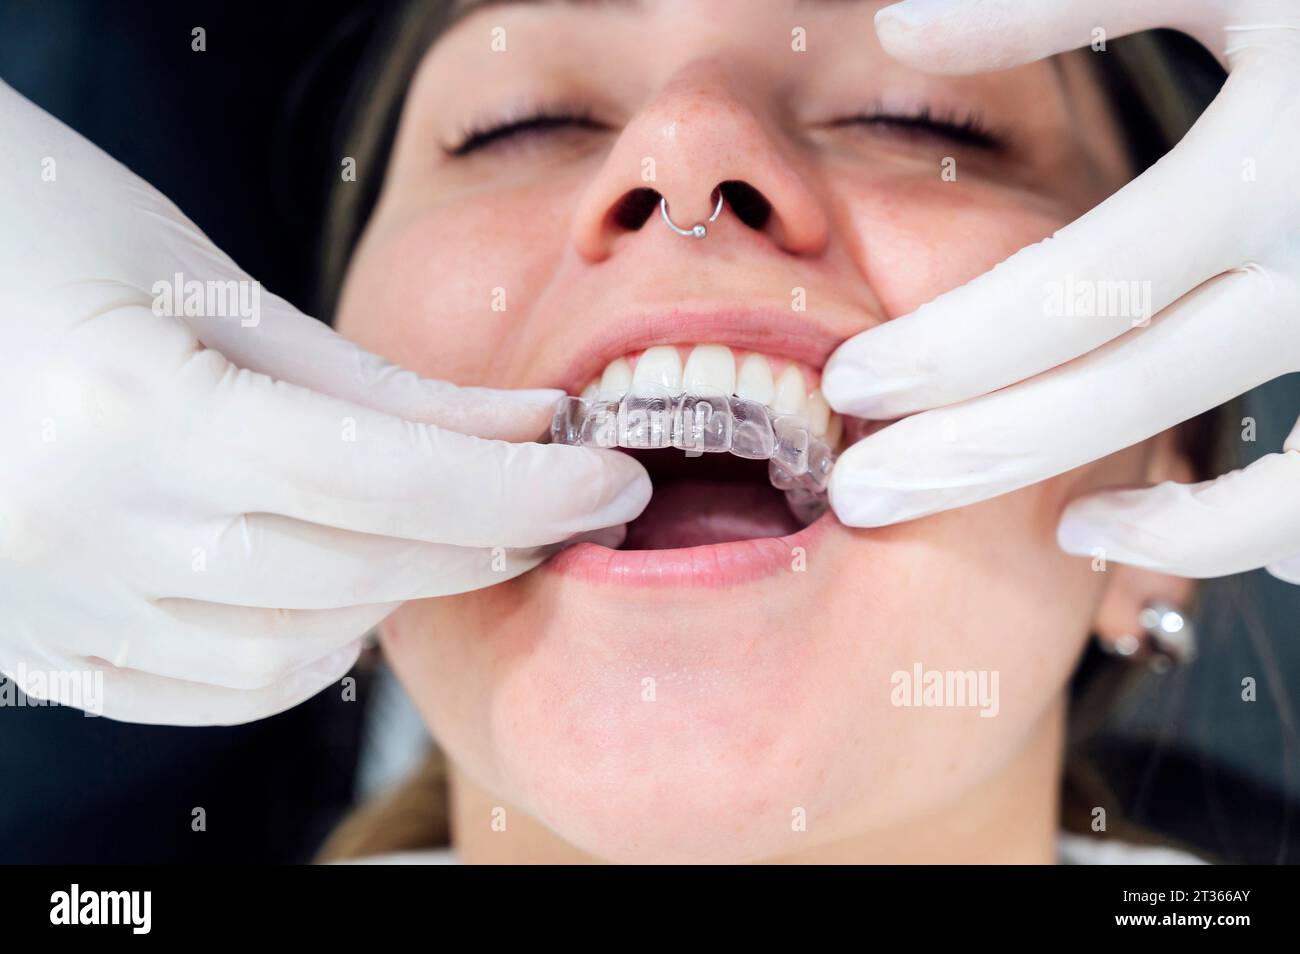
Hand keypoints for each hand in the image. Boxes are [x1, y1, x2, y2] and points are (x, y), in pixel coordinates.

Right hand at [0, 82, 649, 724]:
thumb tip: (533, 432)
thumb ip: (384, 389)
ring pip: (299, 652)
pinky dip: (312, 648)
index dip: (525, 489)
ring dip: (401, 593)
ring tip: (440, 527)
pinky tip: (346, 589)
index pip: (387, 483)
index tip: (613, 477)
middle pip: (358, 570)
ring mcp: (53, 606)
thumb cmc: (55, 244)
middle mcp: (83, 530)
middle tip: (559, 495)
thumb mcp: (223, 295)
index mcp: (130, 412)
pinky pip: (219, 692)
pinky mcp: (42, 645)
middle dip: (487, 537)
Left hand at [822, 0, 1299, 580]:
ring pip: (1222, 466)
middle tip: (856, 494)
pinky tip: (1129, 538)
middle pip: (1119, 394)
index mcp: (1267, 165)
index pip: (1072, 289)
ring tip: (1000, 526)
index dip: (949, 350)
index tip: (849, 384)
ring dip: (1103, 518)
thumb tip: (897, 28)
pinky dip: (1240, 534)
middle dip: (973, 454)